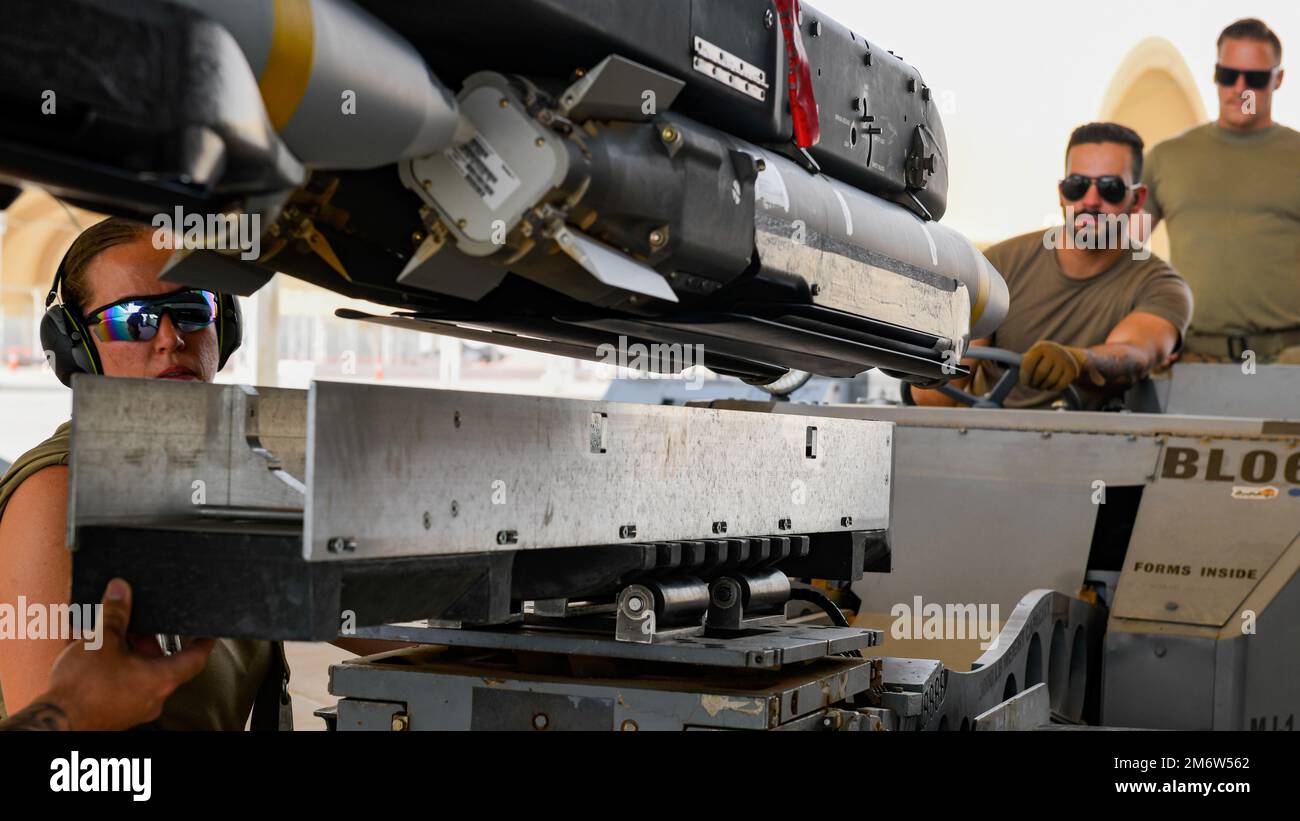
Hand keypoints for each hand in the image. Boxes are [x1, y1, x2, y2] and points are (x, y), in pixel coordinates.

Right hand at [40, 579, 213, 729]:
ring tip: (102, 636)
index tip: (208, 634)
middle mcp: (152, 697)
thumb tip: (120, 590)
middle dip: (144, 640)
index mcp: (160, 680)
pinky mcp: (113, 712)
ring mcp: (132, 708)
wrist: (53, 722)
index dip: (203, 643)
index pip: (194, 659)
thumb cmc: (82, 688)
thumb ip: (115, 613)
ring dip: (122, 652)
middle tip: (130, 625)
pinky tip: (86, 651)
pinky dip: (108, 666)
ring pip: (135, 672)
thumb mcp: (102, 640)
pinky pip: (117, 683)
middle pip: (159, 661)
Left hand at [1021, 340, 1101, 391]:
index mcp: (1041, 347)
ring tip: (1040, 386)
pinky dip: (1052, 389)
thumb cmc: (1043, 359)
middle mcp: (1054, 351)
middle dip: (1034, 383)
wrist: (1068, 356)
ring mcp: (1065, 360)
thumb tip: (1009, 369)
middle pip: (1040, 373)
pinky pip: (1060, 385)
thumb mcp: (1034, 355)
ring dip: (1042, 387)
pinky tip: (1049, 386)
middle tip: (1032, 385)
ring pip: (1050, 381)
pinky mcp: (1072, 370)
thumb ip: (1022, 362)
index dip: (1024, 376)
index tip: (1025, 382)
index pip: (1028, 363)